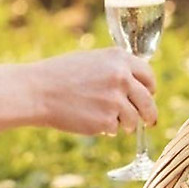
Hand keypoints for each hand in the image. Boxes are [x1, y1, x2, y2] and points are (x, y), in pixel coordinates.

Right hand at [26, 48, 156, 135]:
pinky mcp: (106, 120)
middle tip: (149, 121)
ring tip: (107, 119)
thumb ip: (116, 69)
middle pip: (148, 101)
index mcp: (119, 59)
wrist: (38, 91)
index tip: (149, 95)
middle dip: (149, 113)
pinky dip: (106, 128)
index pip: (148, 76)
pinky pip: (115, 128)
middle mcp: (121, 78)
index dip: (150, 88)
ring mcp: (115, 100)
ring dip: (125, 123)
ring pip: (133, 118)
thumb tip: (137, 85)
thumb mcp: (92, 60)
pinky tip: (90, 119)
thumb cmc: (61, 75)